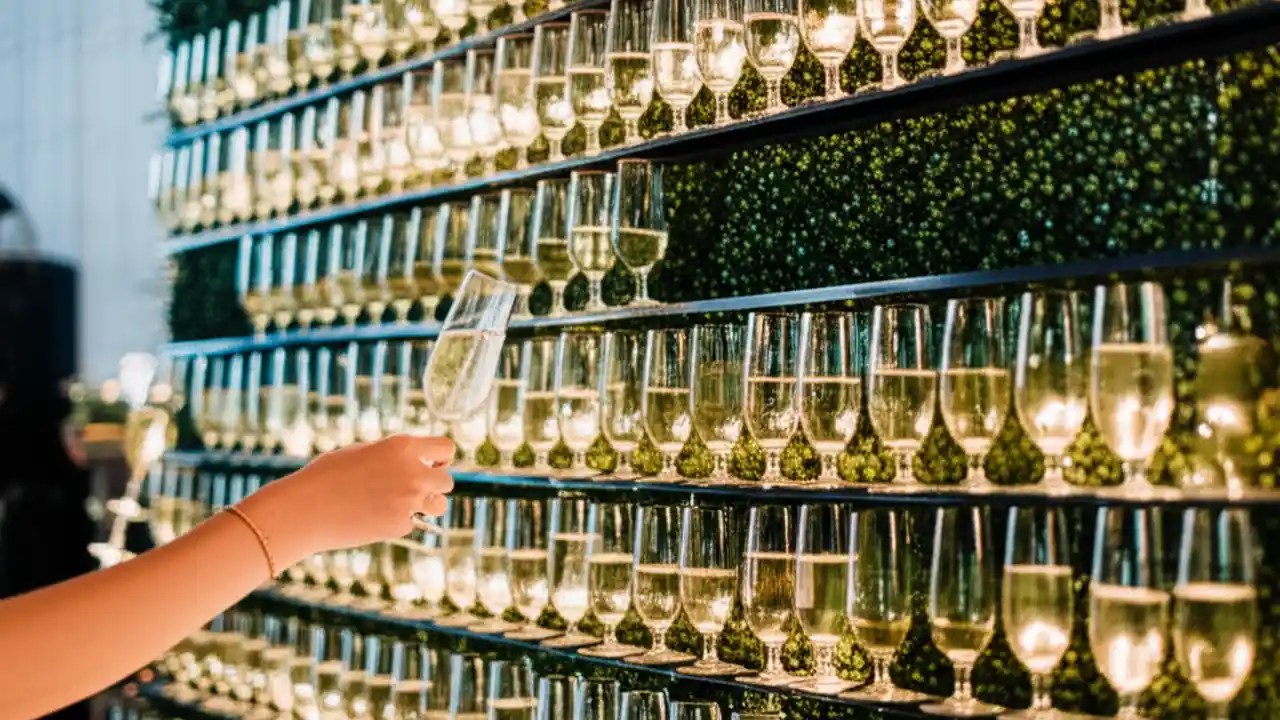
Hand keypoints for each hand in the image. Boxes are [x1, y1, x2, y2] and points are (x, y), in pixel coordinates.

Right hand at [236, 435, 454, 567]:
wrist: (305, 509)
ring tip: (400, 504)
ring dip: (426, 505)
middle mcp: (413, 473)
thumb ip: (394, 456)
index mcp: (403, 447)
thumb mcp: (363, 453)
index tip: (430, 465)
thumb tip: (416, 462)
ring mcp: (409, 501)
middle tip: (412, 489)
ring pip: (439, 505)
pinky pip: (411, 523)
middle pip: (447, 480)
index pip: (446, 448)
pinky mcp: (400, 526)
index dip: (440, 458)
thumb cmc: (327, 475)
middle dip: (433, 485)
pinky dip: (398, 522)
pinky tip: (374, 517)